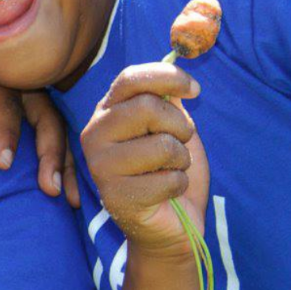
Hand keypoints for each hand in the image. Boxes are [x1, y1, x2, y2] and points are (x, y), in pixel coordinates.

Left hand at [0, 38, 79, 206]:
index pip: (7, 104)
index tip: (2, 164)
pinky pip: (56, 134)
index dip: (6, 133)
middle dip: (51, 153)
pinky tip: (72, 190)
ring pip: (58, 128)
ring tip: (72, 200)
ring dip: (67, 163)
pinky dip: (67, 160)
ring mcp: (34, 96)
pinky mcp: (36, 110)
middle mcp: (25, 82)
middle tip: (50, 189)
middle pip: (47, 116)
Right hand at [80, 63, 209, 259]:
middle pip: (147, 108)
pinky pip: (168, 179)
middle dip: (180, 126)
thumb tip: (179, 66)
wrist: (170, 223)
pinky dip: (179, 185)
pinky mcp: (116, 196)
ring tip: (171, 170)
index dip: (168, 77)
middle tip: (181, 141)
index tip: (196, 90)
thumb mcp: (172, 127)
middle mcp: (94, 134)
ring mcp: (101, 167)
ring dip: (181, 160)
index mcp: (106, 112)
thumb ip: (169, 99)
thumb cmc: (170, 170)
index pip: (130, 78)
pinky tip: (165, 193)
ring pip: (162, 145)